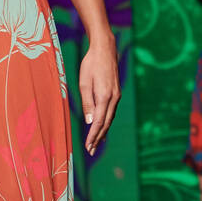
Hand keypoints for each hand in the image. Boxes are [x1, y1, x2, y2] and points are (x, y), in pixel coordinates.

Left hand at [79, 37, 120, 154]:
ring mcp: (117, 95)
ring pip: (110, 118)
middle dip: (98, 138)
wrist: (105, 49)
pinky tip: (102, 127)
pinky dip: (106, 121)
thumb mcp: (84, 83)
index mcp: (105, 96)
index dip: (93, 136)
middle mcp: (114, 98)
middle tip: (91, 151)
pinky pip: (111, 111)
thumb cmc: (91, 64)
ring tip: (96, 144)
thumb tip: (89, 122)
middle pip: (106, 123)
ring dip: (103, 132)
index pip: (98, 122)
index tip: (88, 147)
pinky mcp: (116, 93)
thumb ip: (87, 103)